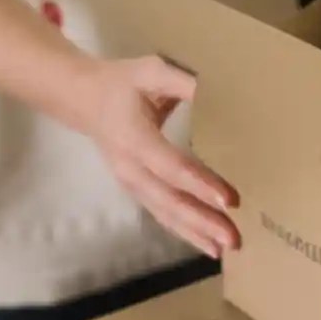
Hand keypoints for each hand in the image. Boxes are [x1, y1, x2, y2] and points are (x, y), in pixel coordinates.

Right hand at [80, 56, 239, 258]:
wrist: (85, 99)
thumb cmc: (124, 82)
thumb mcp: (153, 71)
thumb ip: (186, 83)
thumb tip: (226, 93)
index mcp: (133, 137)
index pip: (170, 166)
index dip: (200, 184)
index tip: (230, 199)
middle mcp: (130, 168)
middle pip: (169, 201)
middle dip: (203, 221)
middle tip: (235, 237)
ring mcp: (132, 184)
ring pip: (166, 214)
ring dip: (197, 233)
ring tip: (227, 248)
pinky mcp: (138, 191)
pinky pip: (163, 215)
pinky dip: (186, 232)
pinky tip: (209, 246)